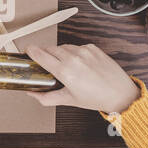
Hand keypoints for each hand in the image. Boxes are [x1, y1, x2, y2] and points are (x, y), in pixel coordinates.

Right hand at [25, 43, 139, 113]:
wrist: (121, 94)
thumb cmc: (98, 98)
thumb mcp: (69, 100)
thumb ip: (46, 97)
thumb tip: (32, 94)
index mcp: (65, 72)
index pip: (39, 54)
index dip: (30, 51)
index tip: (27, 51)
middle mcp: (73, 58)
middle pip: (49, 48)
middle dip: (45, 54)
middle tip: (47, 63)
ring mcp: (84, 51)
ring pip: (63, 46)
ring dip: (60, 53)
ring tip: (66, 66)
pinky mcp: (92, 48)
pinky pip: (76, 46)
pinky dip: (74, 53)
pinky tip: (79, 63)